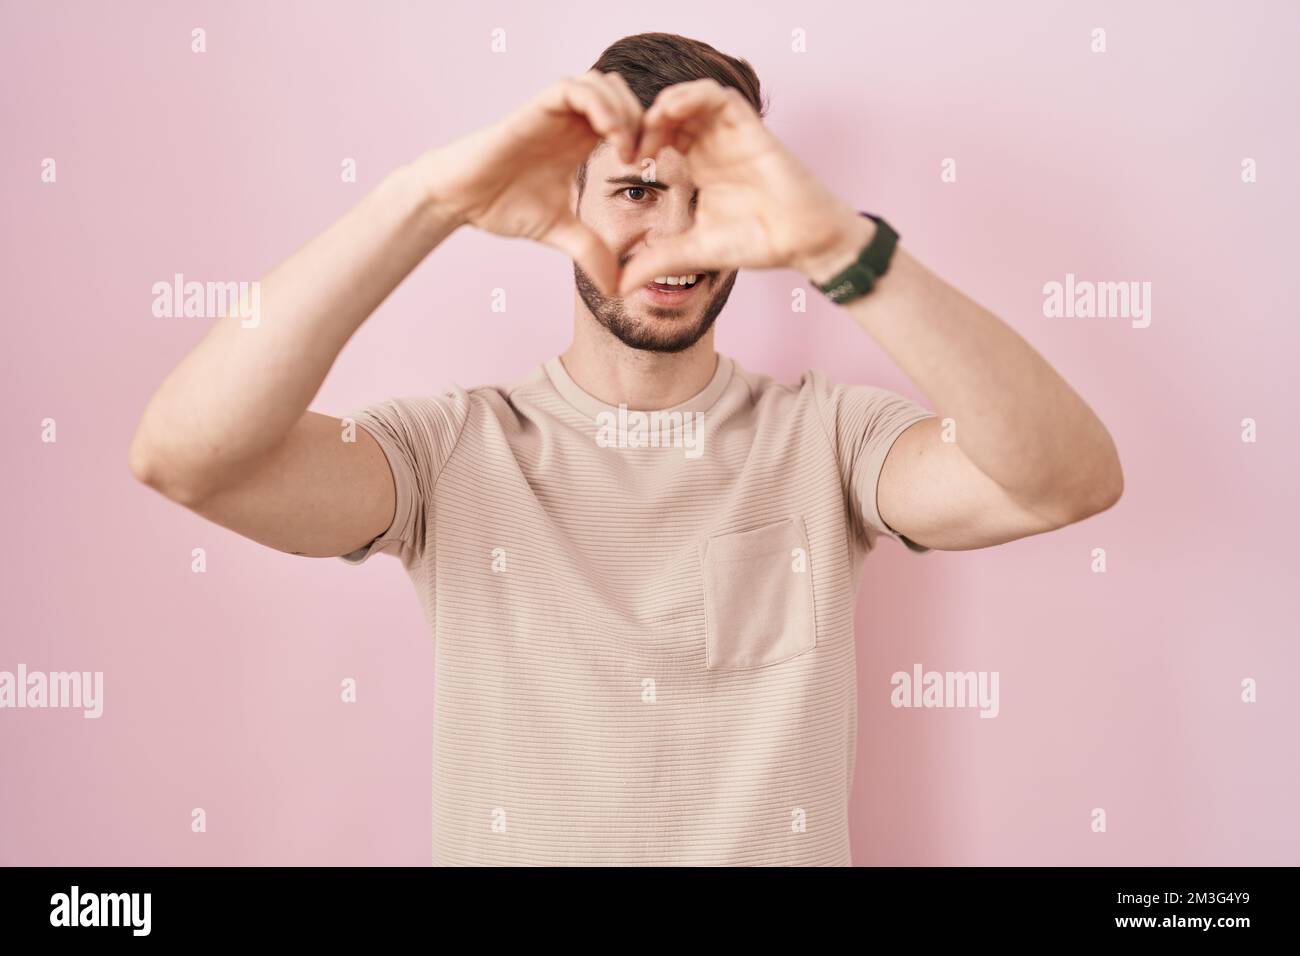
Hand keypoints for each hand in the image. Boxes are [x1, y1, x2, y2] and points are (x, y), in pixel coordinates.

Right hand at [424, 70, 643, 295]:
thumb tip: (617, 287)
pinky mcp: (535, 109)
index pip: (630, 120)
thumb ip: (590, 251)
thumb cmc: (502, 206)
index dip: (650, 136)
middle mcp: (572, 122)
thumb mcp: (559, 231)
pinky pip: (575, 88)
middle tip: (646, 158)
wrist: (460, 198)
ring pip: (605, 83)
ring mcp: (555, 112)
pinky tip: (608, 135)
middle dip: (645, 121)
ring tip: (626, 150)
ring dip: (625, 111)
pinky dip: (599, 104)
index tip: (653, 168)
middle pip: (626, 95)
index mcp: (581, 142)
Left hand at [616, 78, 871, 294]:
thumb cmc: (757, 242)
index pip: (659, 138)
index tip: (624, 162)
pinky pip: (718, 96)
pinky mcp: (750, 128)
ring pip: (691, 98)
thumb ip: (657, 262)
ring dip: (665, 105)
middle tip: (631, 146)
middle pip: (669, 114)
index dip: (636, 142)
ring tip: (649, 127)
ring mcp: (730, 135)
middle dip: (644, 123)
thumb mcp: (694, 252)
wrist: (801, 241)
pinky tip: (672, 111)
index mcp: (697, 167)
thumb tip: (617, 286)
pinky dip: (693, 95)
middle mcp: (711, 146)